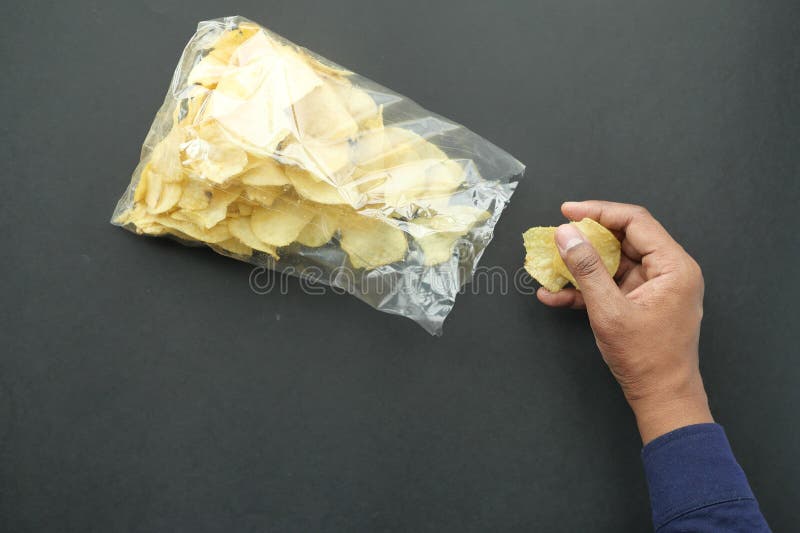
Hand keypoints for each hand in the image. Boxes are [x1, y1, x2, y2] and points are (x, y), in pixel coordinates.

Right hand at [537, 201, 712, 443]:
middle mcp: (668, 271)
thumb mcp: (609, 310)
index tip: (567, 212)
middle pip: (623, 239)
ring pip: (613, 262)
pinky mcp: (640, 302)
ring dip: (581, 265)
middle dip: (586, 239)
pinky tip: (555, 295)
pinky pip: (610, 285)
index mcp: (673, 266)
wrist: (662, 398)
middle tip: (556, 236)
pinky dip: (585, 288)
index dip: (598, 212)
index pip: (635, 222)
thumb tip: (565, 234)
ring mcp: (654, 287)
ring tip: (550, 266)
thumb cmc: (645, 358)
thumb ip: (585, 268)